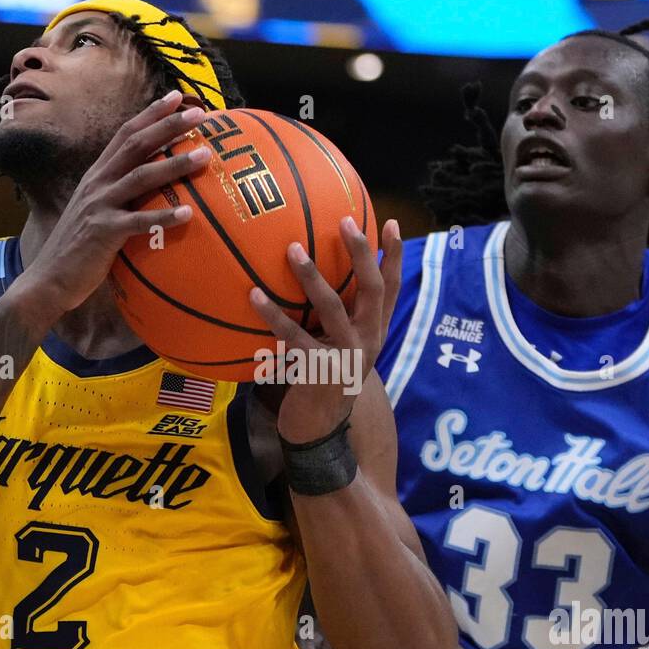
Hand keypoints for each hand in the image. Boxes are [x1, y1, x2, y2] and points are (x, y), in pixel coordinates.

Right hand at [14, 90, 211, 318]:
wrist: (49, 278)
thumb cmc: (80, 249)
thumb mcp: (98, 212)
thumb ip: (121, 197)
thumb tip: (153, 189)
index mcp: (97, 175)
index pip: (125, 134)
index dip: (150, 114)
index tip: (176, 97)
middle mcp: (98, 183)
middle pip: (136, 145)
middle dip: (168, 126)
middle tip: (199, 113)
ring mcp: (99, 206)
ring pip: (141, 177)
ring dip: (174, 164)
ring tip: (205, 155)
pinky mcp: (103, 232)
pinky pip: (138, 221)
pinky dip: (163, 216)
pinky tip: (188, 213)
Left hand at [249, 217, 402, 444]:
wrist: (320, 427)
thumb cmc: (324, 376)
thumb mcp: (340, 344)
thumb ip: (340, 314)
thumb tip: (316, 268)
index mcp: (375, 331)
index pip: (391, 288)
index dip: (394, 257)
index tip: (392, 222)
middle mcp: (367, 341)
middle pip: (372, 290)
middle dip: (362, 254)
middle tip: (346, 222)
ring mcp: (346, 357)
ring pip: (333, 308)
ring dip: (312, 277)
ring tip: (292, 250)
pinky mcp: (320, 372)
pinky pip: (294, 337)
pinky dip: (273, 315)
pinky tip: (254, 295)